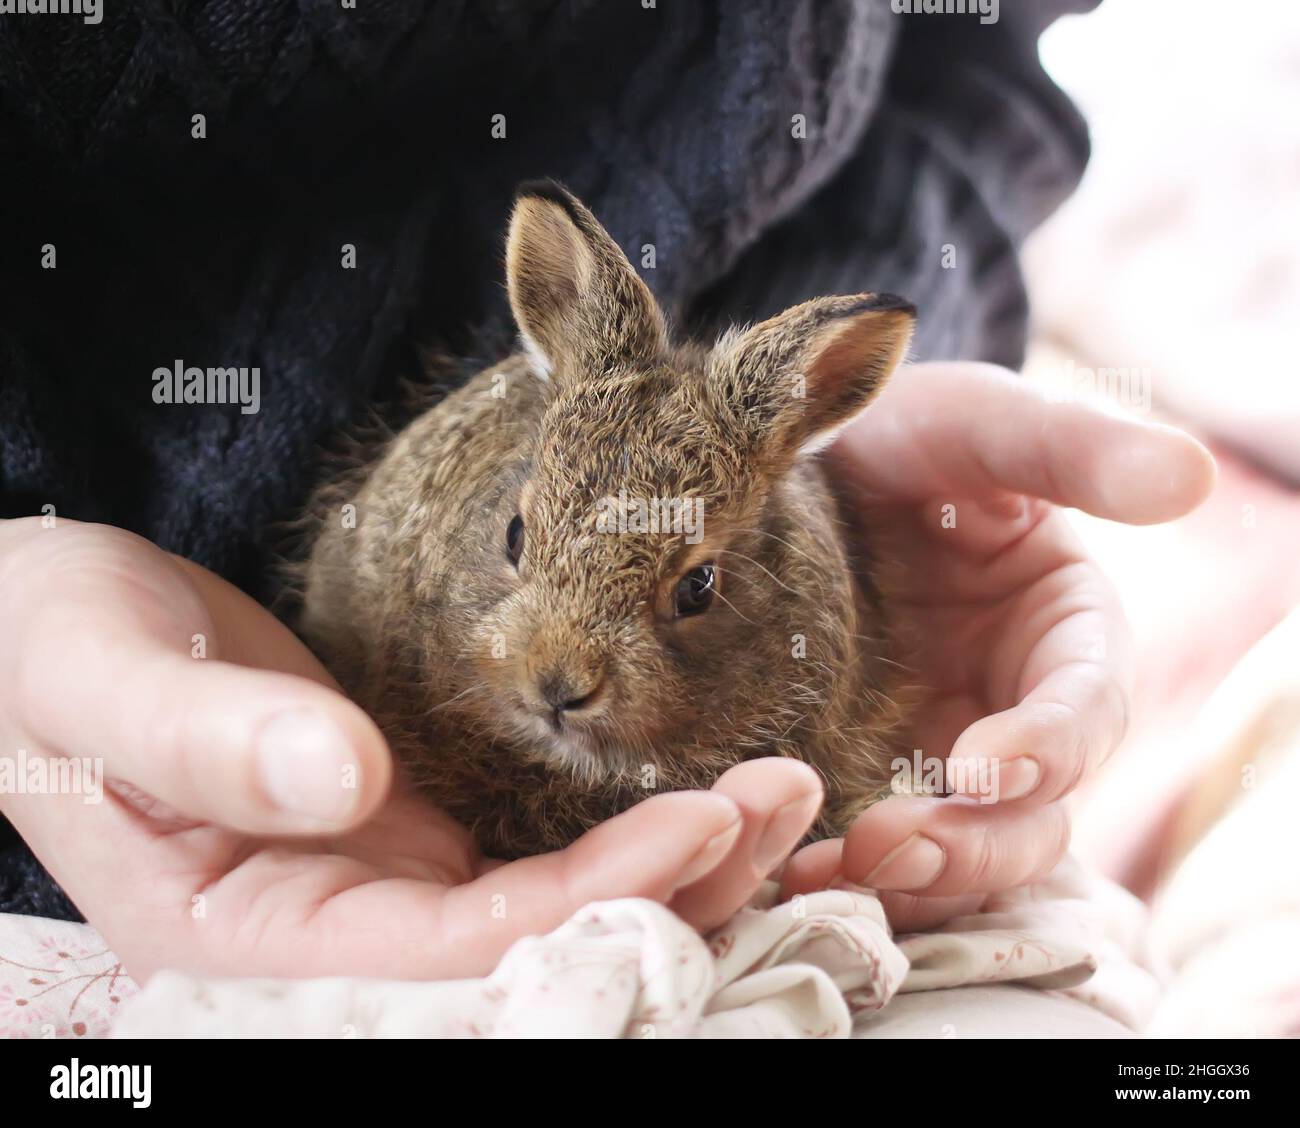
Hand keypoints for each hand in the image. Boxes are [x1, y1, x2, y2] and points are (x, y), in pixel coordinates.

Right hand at [0, 518, 821, 979]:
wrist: (54, 625)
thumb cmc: (47, 648)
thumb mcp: (96, 673)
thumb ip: (202, 737)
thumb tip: (340, 779)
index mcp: (245, 943)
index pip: (449, 957)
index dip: (583, 900)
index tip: (698, 819)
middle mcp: (334, 940)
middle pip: (533, 954)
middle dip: (669, 895)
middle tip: (784, 800)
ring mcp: (386, 892)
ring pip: (559, 912)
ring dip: (680, 866)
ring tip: (783, 787)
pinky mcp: (420, 838)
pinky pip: (547, 857)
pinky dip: (639, 837)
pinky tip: (718, 792)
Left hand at [783, 362, 1215, 930]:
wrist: (810, 456)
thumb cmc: (910, 432)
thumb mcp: (982, 424)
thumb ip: (1076, 449)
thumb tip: (1192, 476)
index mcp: (1066, 634)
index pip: (1085, 710)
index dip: (1050, 745)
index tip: (983, 760)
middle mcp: (1014, 707)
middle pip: (1031, 813)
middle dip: (975, 842)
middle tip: (891, 846)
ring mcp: (937, 745)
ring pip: (960, 848)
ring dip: (912, 876)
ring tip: (832, 874)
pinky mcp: (866, 766)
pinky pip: (876, 842)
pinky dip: (847, 872)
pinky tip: (788, 873)